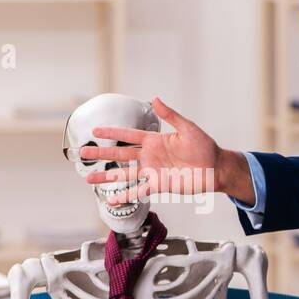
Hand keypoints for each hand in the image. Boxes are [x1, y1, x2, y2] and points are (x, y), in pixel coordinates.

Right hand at [80, 96, 252, 203]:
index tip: (96, 130)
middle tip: (83, 153)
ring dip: (107, 178)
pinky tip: (112, 200)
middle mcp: (149, 156)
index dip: (112, 133)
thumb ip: (170, 115)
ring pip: (124, 175)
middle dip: (101, 154)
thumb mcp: (187, 128)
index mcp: (154, 140)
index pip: (128, 135)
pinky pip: (138, 191)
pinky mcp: (158, 186)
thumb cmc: (203, 146)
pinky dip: (125, 196)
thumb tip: (155, 99)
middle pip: (120, 155)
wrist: (215, 168)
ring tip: (89, 180)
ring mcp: (152, 172)